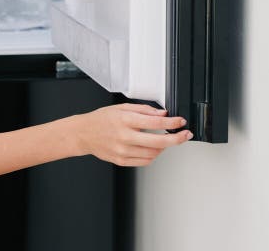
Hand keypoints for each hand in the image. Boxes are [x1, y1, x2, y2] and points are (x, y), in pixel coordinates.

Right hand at [74, 103, 192, 166]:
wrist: (84, 133)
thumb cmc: (101, 119)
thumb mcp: (121, 107)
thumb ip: (143, 110)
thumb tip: (162, 114)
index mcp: (125, 120)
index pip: (155, 122)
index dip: (172, 123)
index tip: (181, 122)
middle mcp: (125, 137)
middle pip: (159, 142)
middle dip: (176, 139)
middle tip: (185, 135)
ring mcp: (123, 151)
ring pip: (154, 153)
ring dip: (164, 147)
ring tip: (165, 140)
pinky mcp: (121, 161)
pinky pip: (145, 161)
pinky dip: (153, 155)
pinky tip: (153, 148)